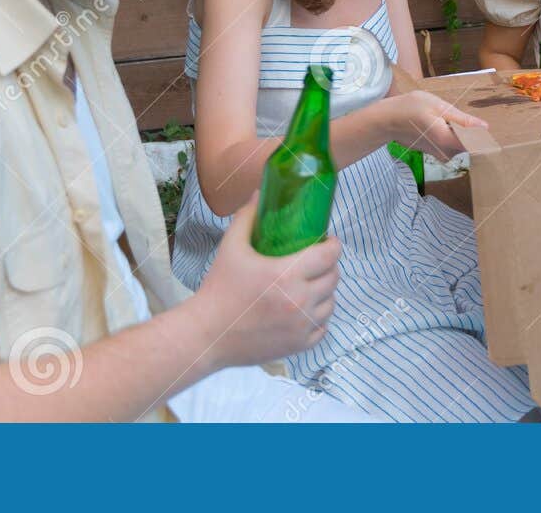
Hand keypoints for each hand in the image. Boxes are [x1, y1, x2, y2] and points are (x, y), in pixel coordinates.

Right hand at [190, 192, 341, 368]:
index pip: (329, 256)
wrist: (206, 335)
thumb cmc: (218, 289)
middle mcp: (300, 301)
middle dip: (329, 266)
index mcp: (287, 274)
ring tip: (311, 285)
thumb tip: (260, 194)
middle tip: (317, 261)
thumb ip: (248, 218)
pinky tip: (305, 311)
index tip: (327, 241)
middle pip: (333, 278)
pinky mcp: (297, 346)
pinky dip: (317, 318)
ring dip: (325, 292)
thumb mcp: (231, 247)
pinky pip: (322, 328)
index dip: (333, 246)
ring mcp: (301, 326)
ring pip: (330, 304)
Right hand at [381, 90, 484, 161]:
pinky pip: (451, 147)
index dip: (486, 137)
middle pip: (470, 147)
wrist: (387, 120)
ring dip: (463, 135)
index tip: (489, 128)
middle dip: (474, 134)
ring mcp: (439, 155)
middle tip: (467, 118)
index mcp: (449, 141)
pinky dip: (452, 137)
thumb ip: (463, 120)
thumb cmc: (412, 108)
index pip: (478, 146)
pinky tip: (443, 124)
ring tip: (453, 119)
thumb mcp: (439, 106)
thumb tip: (485, 127)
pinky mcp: (434, 153)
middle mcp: (445, 153)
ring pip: (461, 147)